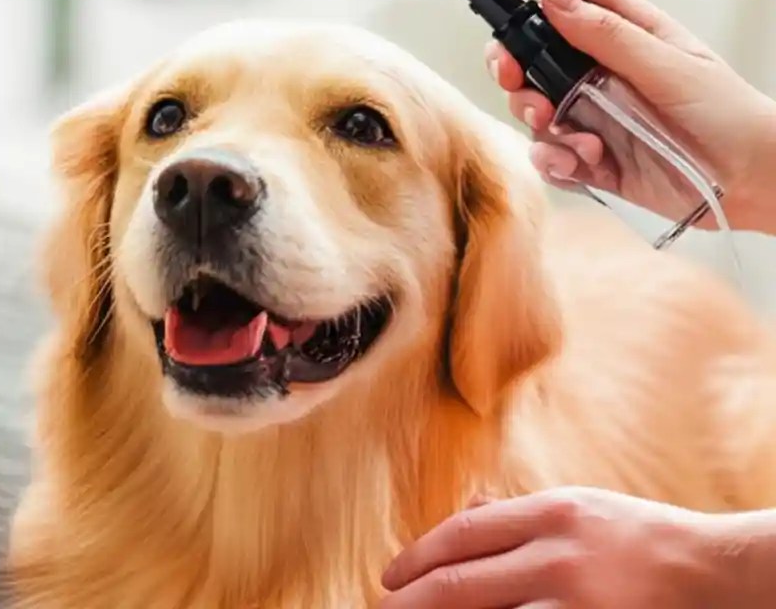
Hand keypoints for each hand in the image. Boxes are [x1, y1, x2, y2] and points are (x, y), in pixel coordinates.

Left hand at [379, 486, 775, 607]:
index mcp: (551, 514)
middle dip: (409, 602)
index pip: (461, 535)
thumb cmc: (639, 538)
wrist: (714, 572)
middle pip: (459, 585)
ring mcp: (576, 605)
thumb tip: (467, 506)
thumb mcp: (579, 507)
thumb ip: (519, 513)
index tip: (390, 576)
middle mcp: (558, 558)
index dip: (416, 558)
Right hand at [459, 0, 775, 234]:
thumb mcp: (667, 65)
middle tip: (514, 80)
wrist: (751, 183)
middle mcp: (599, 68)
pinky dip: (556, 161)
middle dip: (509, 65)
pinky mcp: (589, 158)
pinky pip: (547, 155)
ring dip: (539, 121)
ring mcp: (591, 112)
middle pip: (529, 52)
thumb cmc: (729, 114)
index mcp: (622, 30)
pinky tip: (588, 164)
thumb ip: (605, 33)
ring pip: (531, 107)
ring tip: (573, 137)